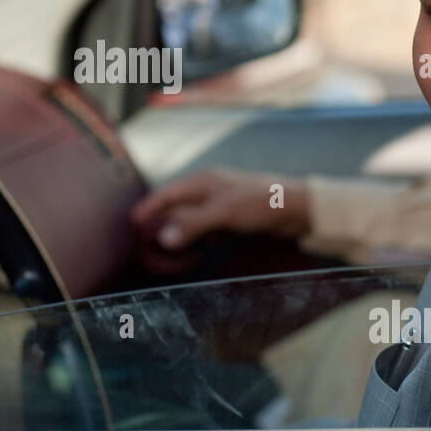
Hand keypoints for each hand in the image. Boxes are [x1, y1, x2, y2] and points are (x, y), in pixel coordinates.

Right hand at [129, 167, 308, 249]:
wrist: (298, 208)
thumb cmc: (261, 203)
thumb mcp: (223, 213)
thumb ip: (193, 224)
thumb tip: (163, 238)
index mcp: (203, 182)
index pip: (167, 194)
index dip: (149, 208)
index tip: (132, 222)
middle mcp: (210, 189)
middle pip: (178, 207)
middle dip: (162, 223)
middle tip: (145, 241)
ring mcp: (222, 203)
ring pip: (193, 219)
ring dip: (182, 233)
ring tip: (167, 249)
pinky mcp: (234, 216)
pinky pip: (209, 227)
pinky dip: (201, 237)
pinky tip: (200, 248)